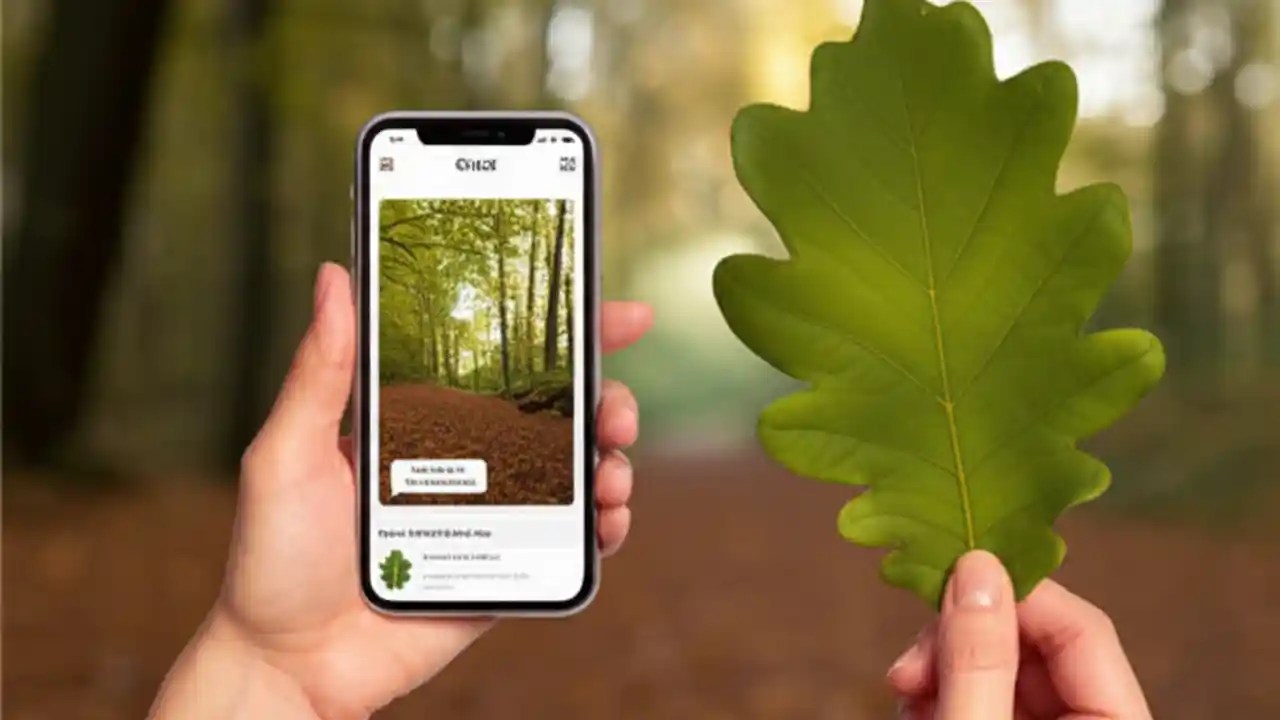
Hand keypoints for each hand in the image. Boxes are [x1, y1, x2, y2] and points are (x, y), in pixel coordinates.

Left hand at [150, 263, 653, 719]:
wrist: (291, 667)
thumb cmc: (273, 560)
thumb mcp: (286, 454)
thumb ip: (320, 372)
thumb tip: (334, 276)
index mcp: (421, 421)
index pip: (502, 362)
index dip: (567, 335)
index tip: (620, 314)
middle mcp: (466, 461)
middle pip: (559, 415)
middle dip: (608, 400)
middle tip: (616, 410)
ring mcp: (492, 516)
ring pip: (577, 474)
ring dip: (614, 462)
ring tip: (612, 473)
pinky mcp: (507, 570)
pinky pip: (572, 542)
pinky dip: (605, 526)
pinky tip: (608, 521)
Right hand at [887, 551, 1151, 719]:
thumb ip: (979, 662)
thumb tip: (978, 567)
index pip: (1083, 629)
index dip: (1016, 596)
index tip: (949, 582)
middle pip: (1029, 644)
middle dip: (959, 641)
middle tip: (909, 664)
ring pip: (992, 666)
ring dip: (938, 670)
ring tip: (904, 694)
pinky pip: (973, 692)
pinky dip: (934, 694)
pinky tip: (911, 709)